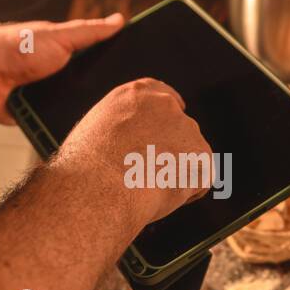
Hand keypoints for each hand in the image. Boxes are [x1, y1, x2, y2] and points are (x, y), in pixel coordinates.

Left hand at [0, 14, 125, 123]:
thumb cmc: (19, 47)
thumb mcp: (60, 36)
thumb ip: (90, 31)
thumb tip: (120, 20)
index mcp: (71, 58)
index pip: (102, 66)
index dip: (120, 71)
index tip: (142, 79)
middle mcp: (64, 79)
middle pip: (95, 91)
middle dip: (107, 98)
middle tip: (130, 107)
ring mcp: (53, 100)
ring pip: (80, 112)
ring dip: (90, 116)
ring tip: (111, 123)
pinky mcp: (40, 119)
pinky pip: (59, 128)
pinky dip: (69, 130)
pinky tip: (86, 135)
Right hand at [55, 78, 211, 231]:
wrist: (100, 187)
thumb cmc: (88, 167)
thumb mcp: (95, 130)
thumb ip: (121, 127)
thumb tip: (128, 144)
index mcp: (137, 94)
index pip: (164, 96)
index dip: (168, 119)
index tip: (169, 131)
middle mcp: (166, 105)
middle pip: (180, 131)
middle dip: (171, 154)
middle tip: (147, 176)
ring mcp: (187, 129)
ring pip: (189, 159)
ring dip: (175, 175)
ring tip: (146, 187)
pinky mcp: (201, 156)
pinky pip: (198, 182)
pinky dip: (184, 194)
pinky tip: (159, 195)